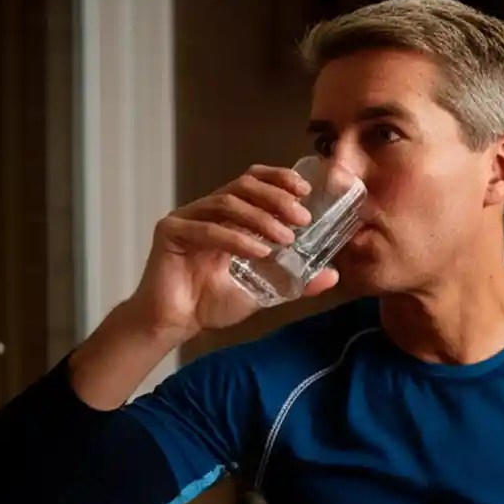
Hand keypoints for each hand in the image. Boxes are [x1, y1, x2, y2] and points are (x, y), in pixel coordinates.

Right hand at [127, 164, 340, 341]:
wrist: (175, 324)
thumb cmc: (210, 302)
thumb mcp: (263, 289)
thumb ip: (295, 281)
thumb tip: (332, 275)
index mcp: (227, 216)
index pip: (253, 182)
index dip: (278, 179)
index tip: (305, 190)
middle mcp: (206, 210)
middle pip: (243, 186)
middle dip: (276, 198)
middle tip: (301, 217)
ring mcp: (187, 217)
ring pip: (227, 203)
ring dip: (261, 218)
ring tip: (285, 238)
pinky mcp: (171, 231)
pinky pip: (208, 229)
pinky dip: (237, 239)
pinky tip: (259, 252)